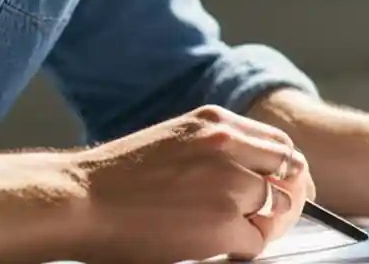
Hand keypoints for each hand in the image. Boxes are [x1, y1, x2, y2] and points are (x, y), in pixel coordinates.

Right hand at [69, 105, 316, 262]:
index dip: (287, 169)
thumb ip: (217, 147)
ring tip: (235, 233)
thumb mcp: (176, 139)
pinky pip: (255, 241)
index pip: (278, 143)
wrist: (79, 200)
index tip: (288, 186)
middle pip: (289, 172)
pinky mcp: (221, 223)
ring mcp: (228, 183)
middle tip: (273, 217)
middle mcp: (228, 145)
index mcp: (216, 122)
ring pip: (277, 208)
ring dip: (263, 224)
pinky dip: (243, 248)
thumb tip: (254, 173)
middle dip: (287, 196)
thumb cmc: (117, 177)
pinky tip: (217, 247)